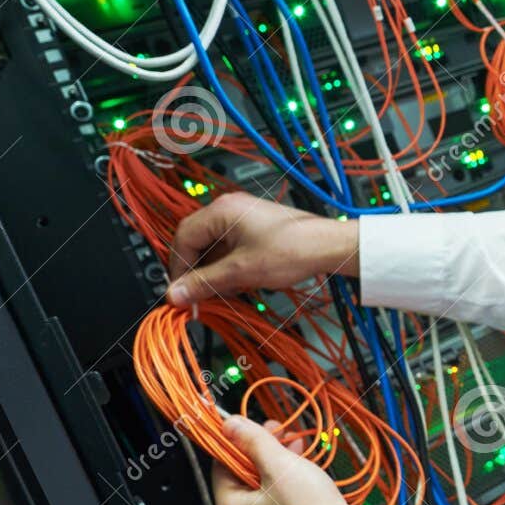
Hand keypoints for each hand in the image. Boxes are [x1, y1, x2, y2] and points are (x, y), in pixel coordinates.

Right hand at [166, 192, 357, 306]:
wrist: (330, 247)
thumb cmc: (293, 250)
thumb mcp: (242, 271)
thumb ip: (205, 283)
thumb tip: (174, 294)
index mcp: (221, 210)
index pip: (183, 236)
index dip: (178, 266)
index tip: (179, 291)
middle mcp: (229, 209)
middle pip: (197, 241)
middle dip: (196, 270)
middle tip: (196, 295)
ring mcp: (243, 218)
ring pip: (213, 248)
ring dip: (213, 271)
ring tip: (220, 293)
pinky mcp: (255, 229)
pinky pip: (230, 249)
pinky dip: (228, 268)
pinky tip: (235, 285)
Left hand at [211, 415, 358, 504]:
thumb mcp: (278, 464)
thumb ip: (252, 440)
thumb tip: (230, 425)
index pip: (221, 465)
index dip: (237, 440)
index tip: (250, 424)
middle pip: (243, 473)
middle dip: (262, 447)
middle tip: (276, 429)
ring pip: (264, 482)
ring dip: (278, 459)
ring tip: (294, 442)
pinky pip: (279, 495)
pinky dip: (288, 476)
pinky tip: (302, 462)